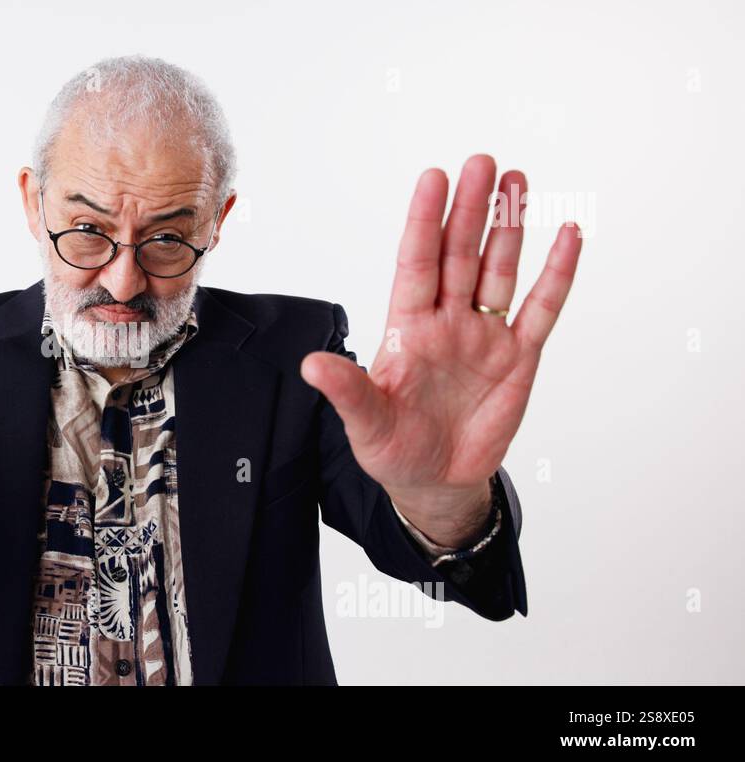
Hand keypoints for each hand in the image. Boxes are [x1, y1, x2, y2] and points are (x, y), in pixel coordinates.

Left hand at [300, 154, 581, 541]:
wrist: (435, 483)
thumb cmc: (393, 448)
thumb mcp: (365, 422)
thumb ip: (347, 390)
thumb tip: (311, 365)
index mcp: (407, 329)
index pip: (417, 264)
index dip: (425, 222)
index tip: (433, 177)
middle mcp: (446, 322)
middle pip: (460, 254)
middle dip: (470, 210)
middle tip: (481, 162)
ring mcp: (484, 336)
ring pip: (498, 270)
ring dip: (509, 227)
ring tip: (516, 180)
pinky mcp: (519, 359)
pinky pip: (542, 309)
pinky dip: (556, 274)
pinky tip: (567, 235)